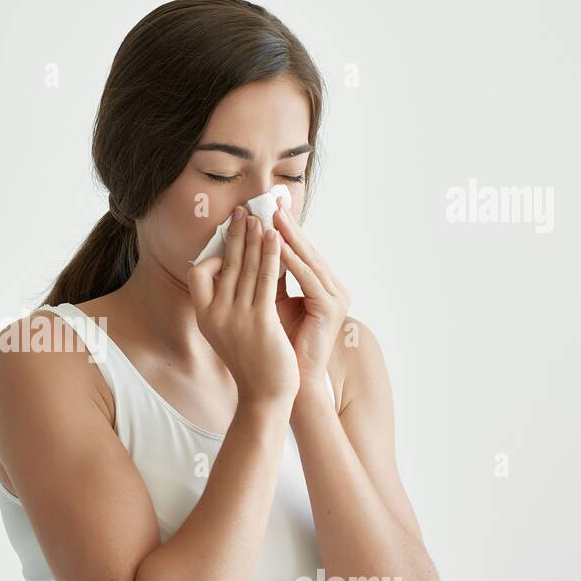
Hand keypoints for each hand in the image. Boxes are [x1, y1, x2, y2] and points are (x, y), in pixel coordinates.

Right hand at [186, 206, 299, 406]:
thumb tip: (231, 276)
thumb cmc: (251, 363)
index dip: (212, 254)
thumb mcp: (228, 332)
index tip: (226, 241)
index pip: (197, 274)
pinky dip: (271, 255)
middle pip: (225, 263)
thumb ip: (226, 305)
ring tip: (261, 217)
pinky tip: (277, 239)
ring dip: (254, 237)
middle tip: (243, 211)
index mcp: (204, 316)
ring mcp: (236, 318)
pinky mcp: (260, 321)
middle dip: (235, 234)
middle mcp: (216, 314)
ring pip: (245, 266)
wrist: (265, 395)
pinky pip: (266, 279)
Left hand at [269, 200, 350, 384]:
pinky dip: (291, 261)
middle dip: (286, 226)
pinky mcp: (331, 308)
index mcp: (321, 285)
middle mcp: (333, 287)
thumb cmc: (279, 342)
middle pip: (306, 249)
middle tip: (269, 201)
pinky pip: (307, 278)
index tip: (263, 207)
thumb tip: (245, 250)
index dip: (282, 229)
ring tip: (270, 216)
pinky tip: (276, 245)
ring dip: (288, 237)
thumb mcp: (270, 301)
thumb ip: (266, 277)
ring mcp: (336, 297)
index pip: (299, 250)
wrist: (291, 380)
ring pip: (308, 260)